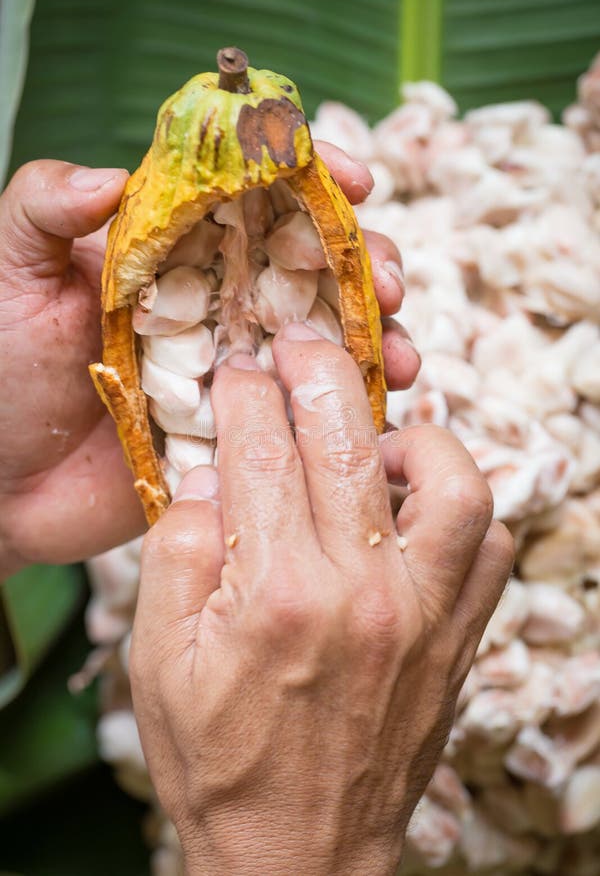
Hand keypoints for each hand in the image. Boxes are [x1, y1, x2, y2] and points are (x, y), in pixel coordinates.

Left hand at [0, 148, 416, 578]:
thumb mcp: (10, 273)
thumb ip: (44, 207)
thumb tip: (113, 174)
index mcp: (175, 256)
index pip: (256, 203)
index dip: (312, 184)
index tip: (354, 183)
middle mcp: (216, 308)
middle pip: (313, 273)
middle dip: (366, 266)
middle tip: (387, 283)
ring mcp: (236, 374)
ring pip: (327, 346)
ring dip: (377, 342)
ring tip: (400, 355)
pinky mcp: (243, 435)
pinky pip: (309, 419)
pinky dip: (353, 412)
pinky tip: (379, 410)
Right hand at [131, 325, 512, 874]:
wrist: (297, 858)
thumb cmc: (221, 765)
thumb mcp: (160, 664)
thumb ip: (178, 555)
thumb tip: (209, 475)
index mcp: (275, 596)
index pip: (261, 451)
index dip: (246, 393)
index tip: (239, 369)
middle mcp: (362, 595)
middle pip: (349, 439)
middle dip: (319, 369)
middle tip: (300, 347)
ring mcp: (425, 617)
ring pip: (456, 484)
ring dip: (416, 438)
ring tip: (376, 437)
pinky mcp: (458, 643)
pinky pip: (493, 550)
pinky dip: (462, 510)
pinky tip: (416, 511)